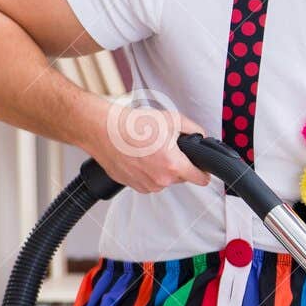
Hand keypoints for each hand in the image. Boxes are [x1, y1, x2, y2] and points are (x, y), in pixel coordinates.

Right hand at [80, 96, 207, 192]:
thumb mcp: (171, 119)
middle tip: (164, 147)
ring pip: (163, 179)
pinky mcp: (132, 186)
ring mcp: (145, 185)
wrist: (102, 130)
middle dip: (177, 164)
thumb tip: (200, 135)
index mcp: (173, 166)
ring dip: (161, 168)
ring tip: (148, 150)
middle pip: (180, 177)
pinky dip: (146, 171)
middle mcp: (160, 180)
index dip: (203, 172)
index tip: (202, 170)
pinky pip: (148, 181)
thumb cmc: (130, 126)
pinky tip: (139, 156)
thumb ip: (192, 128)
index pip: (200, 179)